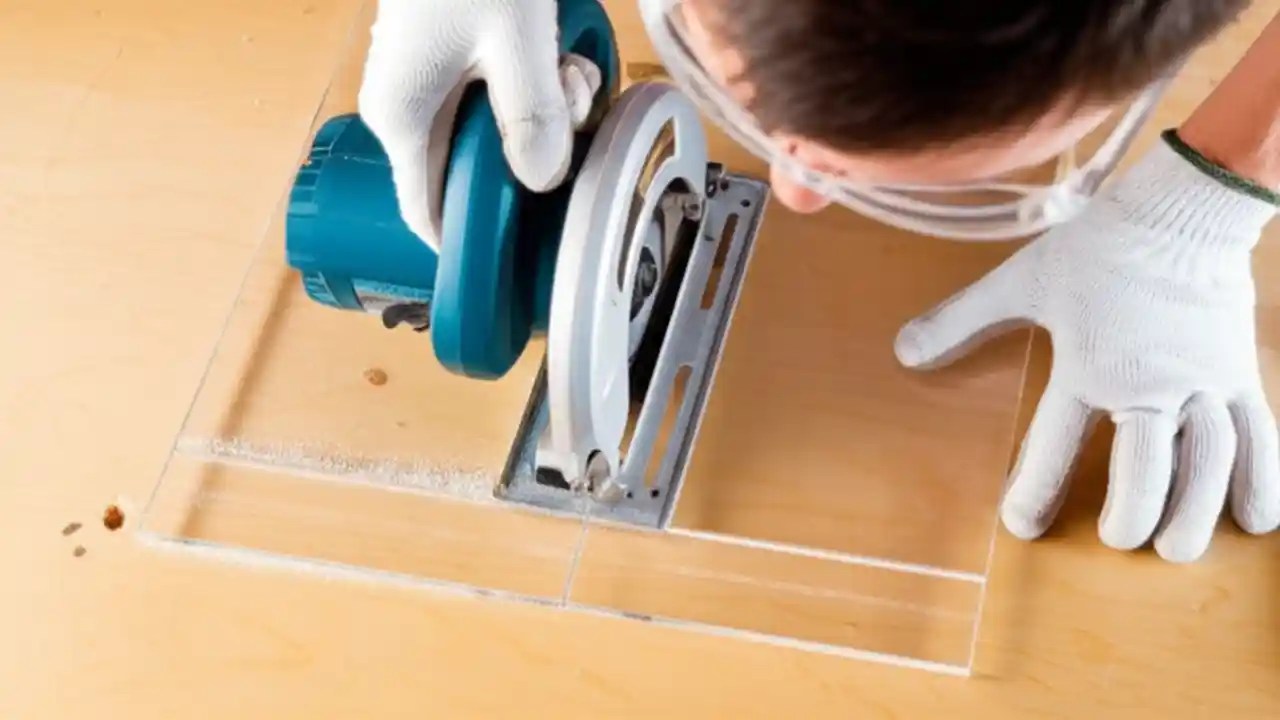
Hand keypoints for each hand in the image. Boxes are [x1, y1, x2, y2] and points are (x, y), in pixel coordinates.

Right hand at [357, 0, 601, 249]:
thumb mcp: (516, 39)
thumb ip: (532, 114)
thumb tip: (543, 181)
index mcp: (402, 119)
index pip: (425, 214)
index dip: (470, 242)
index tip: (523, 255)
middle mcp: (405, 108)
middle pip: (475, 170)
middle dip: (534, 155)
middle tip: (575, 117)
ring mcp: (426, 79)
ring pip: (496, 129)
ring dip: (545, 111)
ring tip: (570, 71)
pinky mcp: (449, 53)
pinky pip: (496, 91)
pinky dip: (535, 80)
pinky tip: (561, 54)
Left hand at [894, 136, 1279, 561]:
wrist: (1180, 207)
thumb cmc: (1096, 247)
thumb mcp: (1018, 281)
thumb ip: (960, 320)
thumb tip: (902, 351)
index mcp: (1088, 367)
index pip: (1056, 444)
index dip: (1034, 492)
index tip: (1021, 527)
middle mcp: (1148, 384)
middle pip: (1146, 470)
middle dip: (1131, 517)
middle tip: (1118, 541)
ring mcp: (1202, 381)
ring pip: (1208, 463)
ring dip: (1194, 514)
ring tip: (1177, 551)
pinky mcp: (1241, 373)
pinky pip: (1261, 438)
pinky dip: (1264, 483)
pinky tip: (1256, 522)